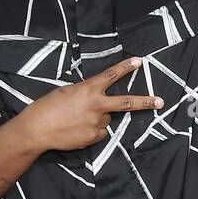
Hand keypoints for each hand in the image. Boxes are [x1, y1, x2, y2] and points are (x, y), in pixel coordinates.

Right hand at [27, 57, 161, 152]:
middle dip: (145, 102)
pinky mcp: (93, 137)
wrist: (37, 130)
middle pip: (126, 103)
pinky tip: (77, 129)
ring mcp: (96, 123)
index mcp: (88, 89)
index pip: (111, 75)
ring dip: (97, 118)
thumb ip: (86, 93)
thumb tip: (97, 99)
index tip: (139, 61)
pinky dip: (92, 130)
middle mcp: (96, 105)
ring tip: (77, 120)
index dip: (126, 67)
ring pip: (106, 119)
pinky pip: (99, 132)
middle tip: (160, 102)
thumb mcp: (67, 92)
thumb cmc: (48, 107)